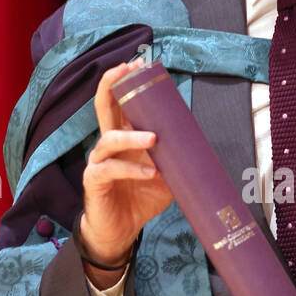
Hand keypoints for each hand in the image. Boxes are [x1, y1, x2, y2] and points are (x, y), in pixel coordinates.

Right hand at [80, 58, 173, 276]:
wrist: (121, 231)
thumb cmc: (141, 199)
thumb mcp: (165, 177)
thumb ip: (176, 160)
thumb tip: (200, 147)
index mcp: (124, 138)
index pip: (121, 103)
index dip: (127, 82)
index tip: (141, 64)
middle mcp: (107, 144)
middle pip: (103, 106)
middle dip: (114, 85)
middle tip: (128, 70)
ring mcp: (98, 161)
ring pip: (108, 139)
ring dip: (131, 136)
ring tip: (154, 139)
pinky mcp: (94, 181)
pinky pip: (110, 170)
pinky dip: (132, 170)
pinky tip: (150, 174)